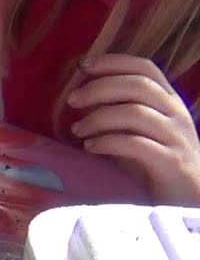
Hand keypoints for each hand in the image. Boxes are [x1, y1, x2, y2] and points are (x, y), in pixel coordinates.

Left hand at [68, 54, 199, 204]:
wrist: (188, 197)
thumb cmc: (154, 162)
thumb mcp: (136, 130)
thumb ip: (116, 110)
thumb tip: (79, 96)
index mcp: (169, 101)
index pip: (145, 68)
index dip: (114, 62)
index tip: (83, 66)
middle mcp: (176, 114)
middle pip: (138, 86)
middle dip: (99, 88)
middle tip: (72, 101)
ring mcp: (176, 137)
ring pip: (136, 113)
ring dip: (99, 118)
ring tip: (77, 130)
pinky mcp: (171, 162)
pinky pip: (136, 144)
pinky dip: (108, 142)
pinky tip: (90, 147)